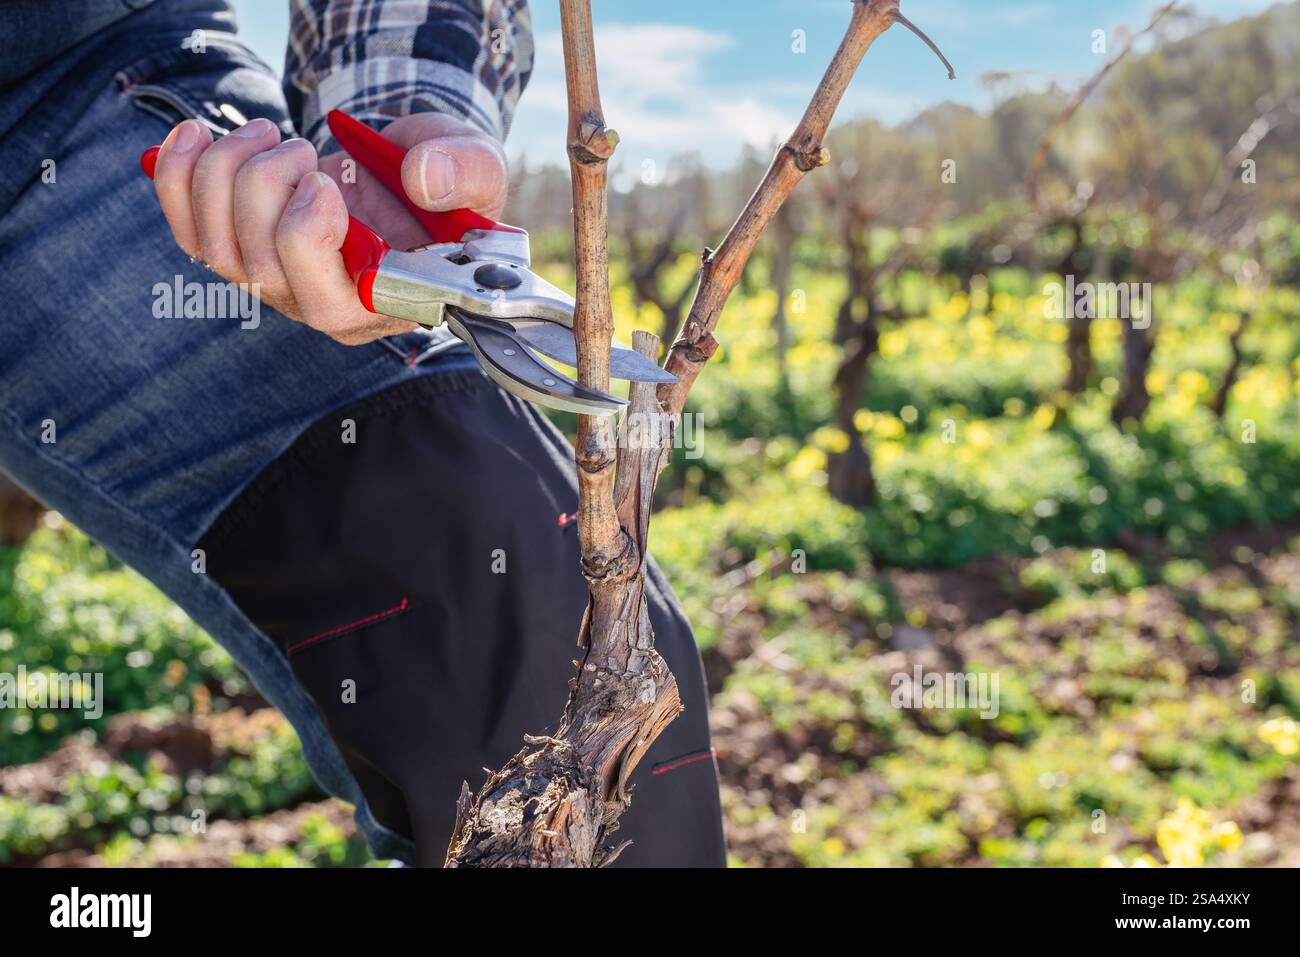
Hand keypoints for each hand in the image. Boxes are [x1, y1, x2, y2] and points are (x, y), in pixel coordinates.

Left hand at [148, 114, 509, 344]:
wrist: (407, 173)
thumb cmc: (445, 182)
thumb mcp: (477, 167)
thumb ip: (466, 172)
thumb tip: (423, 177)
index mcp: (386, 301)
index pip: (327, 303)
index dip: (308, 235)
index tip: (325, 180)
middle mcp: (326, 306)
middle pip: (261, 268)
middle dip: (265, 186)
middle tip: (301, 150)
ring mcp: (279, 286)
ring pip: (218, 248)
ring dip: (226, 172)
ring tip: (267, 135)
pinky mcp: (243, 255)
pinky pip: (186, 231)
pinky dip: (178, 176)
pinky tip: (195, 136)